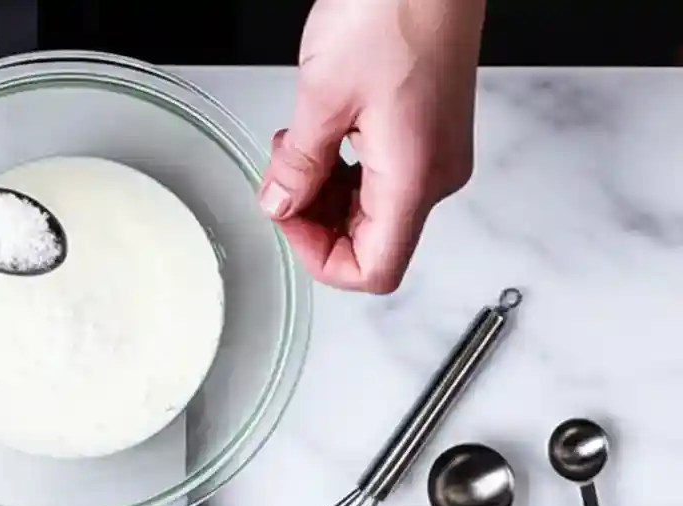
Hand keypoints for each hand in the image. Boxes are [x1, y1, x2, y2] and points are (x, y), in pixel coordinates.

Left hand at [260, 0, 484, 292]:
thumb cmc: (394, 11)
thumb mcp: (322, 97)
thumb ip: (298, 166)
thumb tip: (280, 204)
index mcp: (414, 179)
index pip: (374, 270)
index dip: (319, 258)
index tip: (285, 219)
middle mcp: (436, 175)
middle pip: (370, 241)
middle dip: (314, 220)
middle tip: (279, 179)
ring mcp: (436, 154)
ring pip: (372, 210)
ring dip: (324, 192)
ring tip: (295, 147)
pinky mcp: (429, 133)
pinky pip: (382, 176)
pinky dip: (343, 169)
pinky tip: (319, 136)